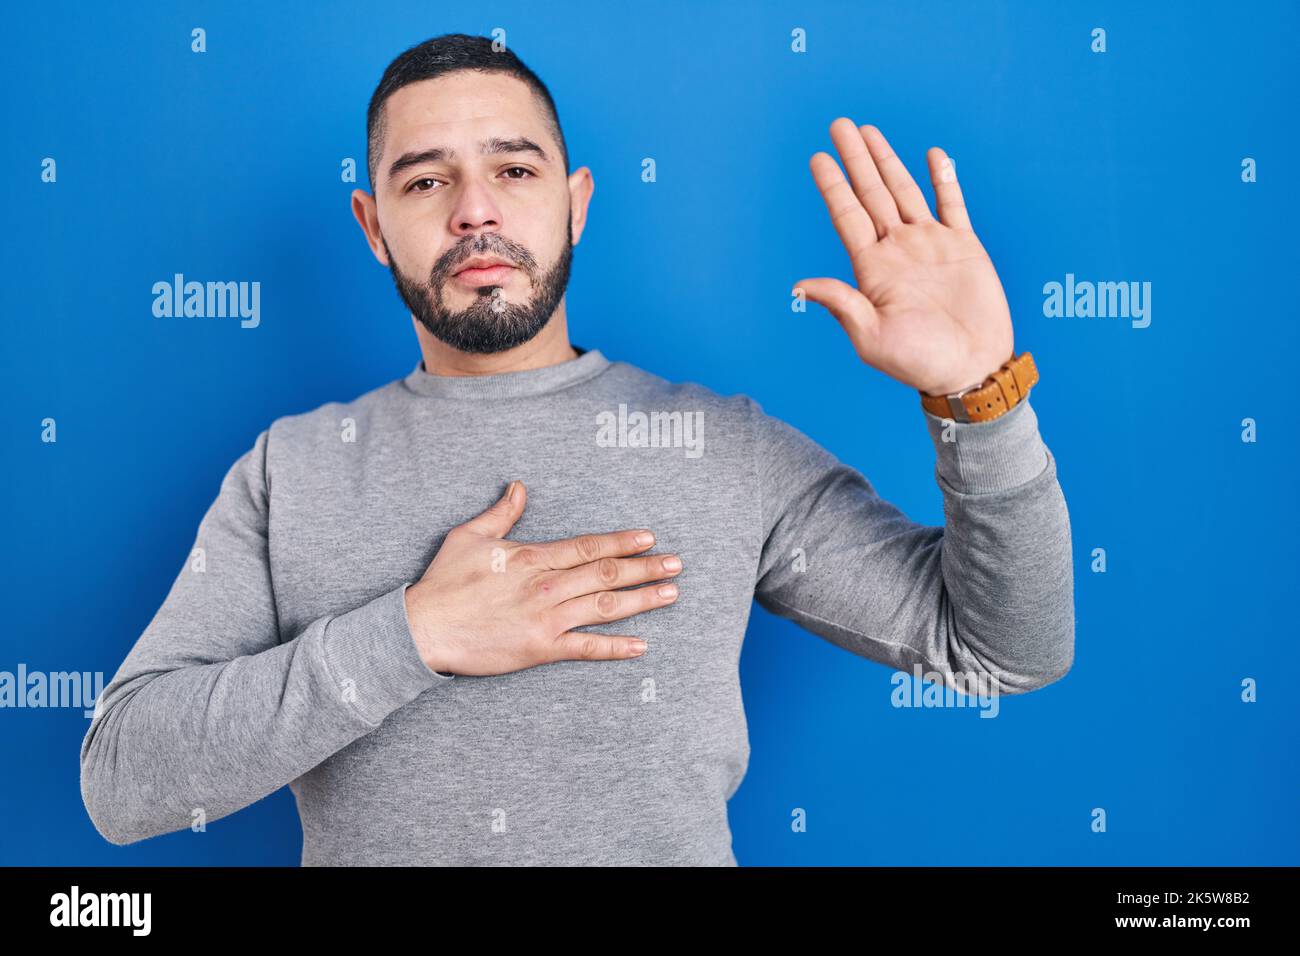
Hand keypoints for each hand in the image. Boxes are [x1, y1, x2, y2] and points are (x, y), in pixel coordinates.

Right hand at [403, 480, 681, 675]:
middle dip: (645, 568)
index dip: (622, 542)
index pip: (589, 546)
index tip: (648, 537)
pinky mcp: (541, 647)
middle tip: (677, 564)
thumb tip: (519, 486)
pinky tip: (642, 645)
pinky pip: (586, 647)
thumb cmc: (444, 582)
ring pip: (605, 607)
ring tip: (671, 594)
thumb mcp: (469, 536)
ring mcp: (547, 618)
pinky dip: (615, 647)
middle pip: (607, 574)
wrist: (424, 628)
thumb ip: (501, 512)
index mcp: (534, 557)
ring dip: (642, 601)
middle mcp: (547, 586)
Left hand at [793, 119, 1013, 395]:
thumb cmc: (919, 362)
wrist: (971, 370)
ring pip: (905, 191)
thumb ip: (841, 303)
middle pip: (871, 194)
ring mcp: (931, 245)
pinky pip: (953, 204)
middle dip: (856, 159)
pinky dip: (944, 178)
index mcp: (873, 269)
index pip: (847, 216)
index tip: (818, 157)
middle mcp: (898, 250)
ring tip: (870, 131)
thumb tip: (799, 286)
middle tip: (839, 124)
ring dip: (888, 161)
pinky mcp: (964, 247)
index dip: (833, 186)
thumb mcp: (871, 337)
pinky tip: (932, 154)